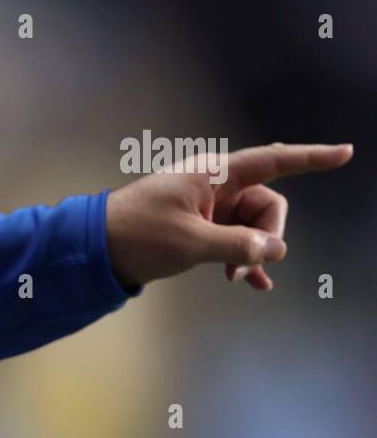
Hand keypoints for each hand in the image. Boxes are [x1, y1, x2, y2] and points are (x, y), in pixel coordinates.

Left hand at [105, 142, 352, 290]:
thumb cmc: (136, 235)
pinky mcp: (196, 228)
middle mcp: (213, 186)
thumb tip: (275, 250)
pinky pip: (233, 240)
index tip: (345, 152)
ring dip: (251, 253)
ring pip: (251, 226)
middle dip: (267, 236)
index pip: (272, 161)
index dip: (310, 158)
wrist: (91, 247)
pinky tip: (254, 285)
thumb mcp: (190, 243)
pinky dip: (242, 260)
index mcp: (213, 175)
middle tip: (246, 267)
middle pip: (266, 204)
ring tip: (237, 281)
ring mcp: (206, 208)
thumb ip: (236, 246)